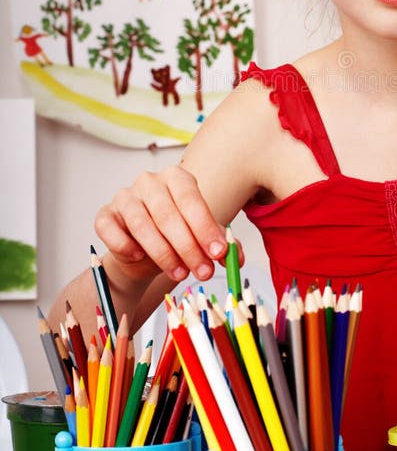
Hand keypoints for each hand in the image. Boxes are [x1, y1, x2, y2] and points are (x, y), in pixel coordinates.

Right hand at [94, 165, 241, 282]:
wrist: (141, 251)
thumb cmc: (174, 237)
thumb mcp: (200, 237)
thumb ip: (219, 244)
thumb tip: (237, 257)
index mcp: (177, 178)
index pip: (192, 200)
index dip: (205, 228)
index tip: (218, 252)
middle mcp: (149, 182)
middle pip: (168, 214)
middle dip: (188, 246)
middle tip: (202, 270)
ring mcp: (125, 196)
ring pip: (141, 224)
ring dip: (162, 253)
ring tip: (179, 273)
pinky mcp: (105, 214)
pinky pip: (110, 229)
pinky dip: (124, 245)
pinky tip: (138, 257)